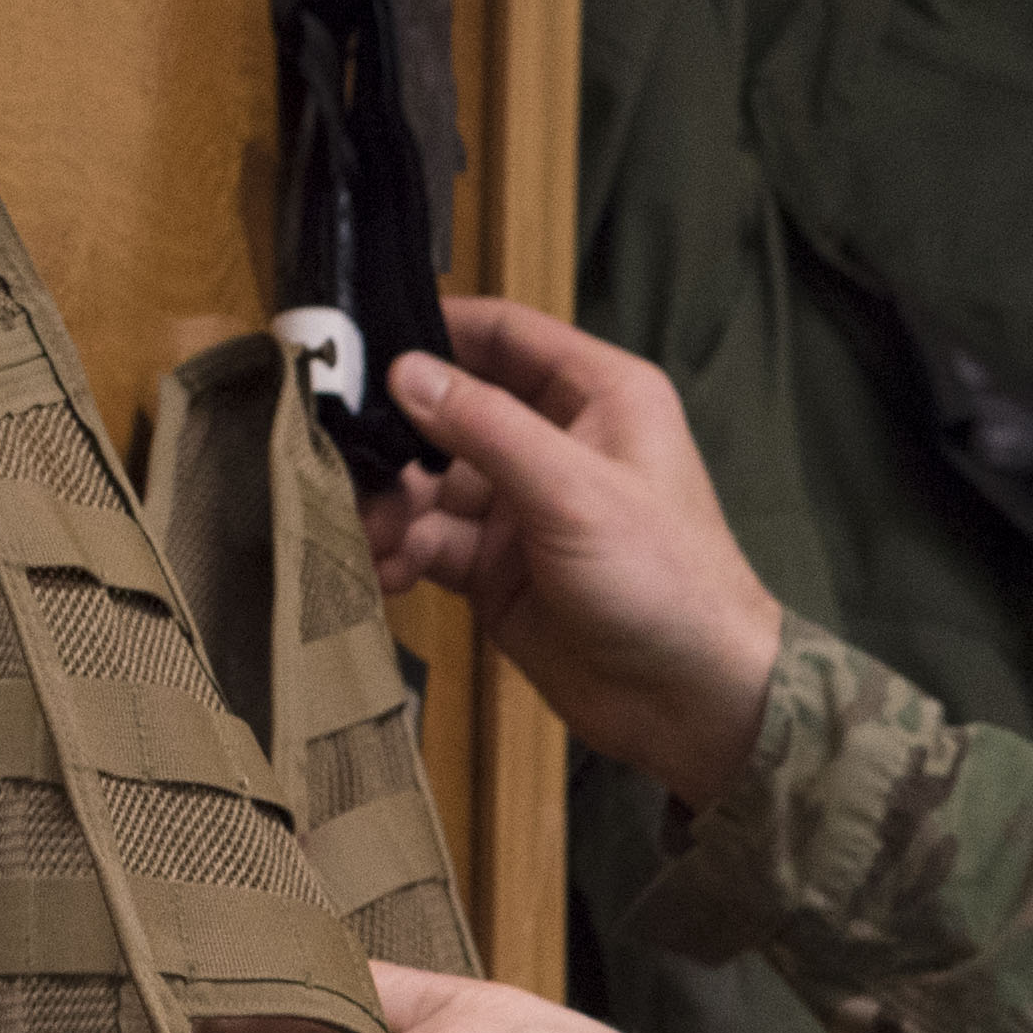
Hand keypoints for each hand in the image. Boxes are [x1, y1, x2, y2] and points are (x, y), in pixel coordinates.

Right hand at [365, 300, 785, 811]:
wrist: (690, 702)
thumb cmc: (662, 579)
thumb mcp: (572, 491)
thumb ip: (485, 427)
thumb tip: (405, 371)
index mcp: (597, 396)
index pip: (503, 334)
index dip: (436, 331)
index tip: (359, 343)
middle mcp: (555, 441)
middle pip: (450, 413)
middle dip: (395, 438)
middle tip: (341, 460)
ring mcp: (522, 507)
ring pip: (430, 485)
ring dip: (389, 506)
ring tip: (368, 535)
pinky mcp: (497, 569)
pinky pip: (430, 543)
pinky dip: (401, 553)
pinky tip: (386, 572)